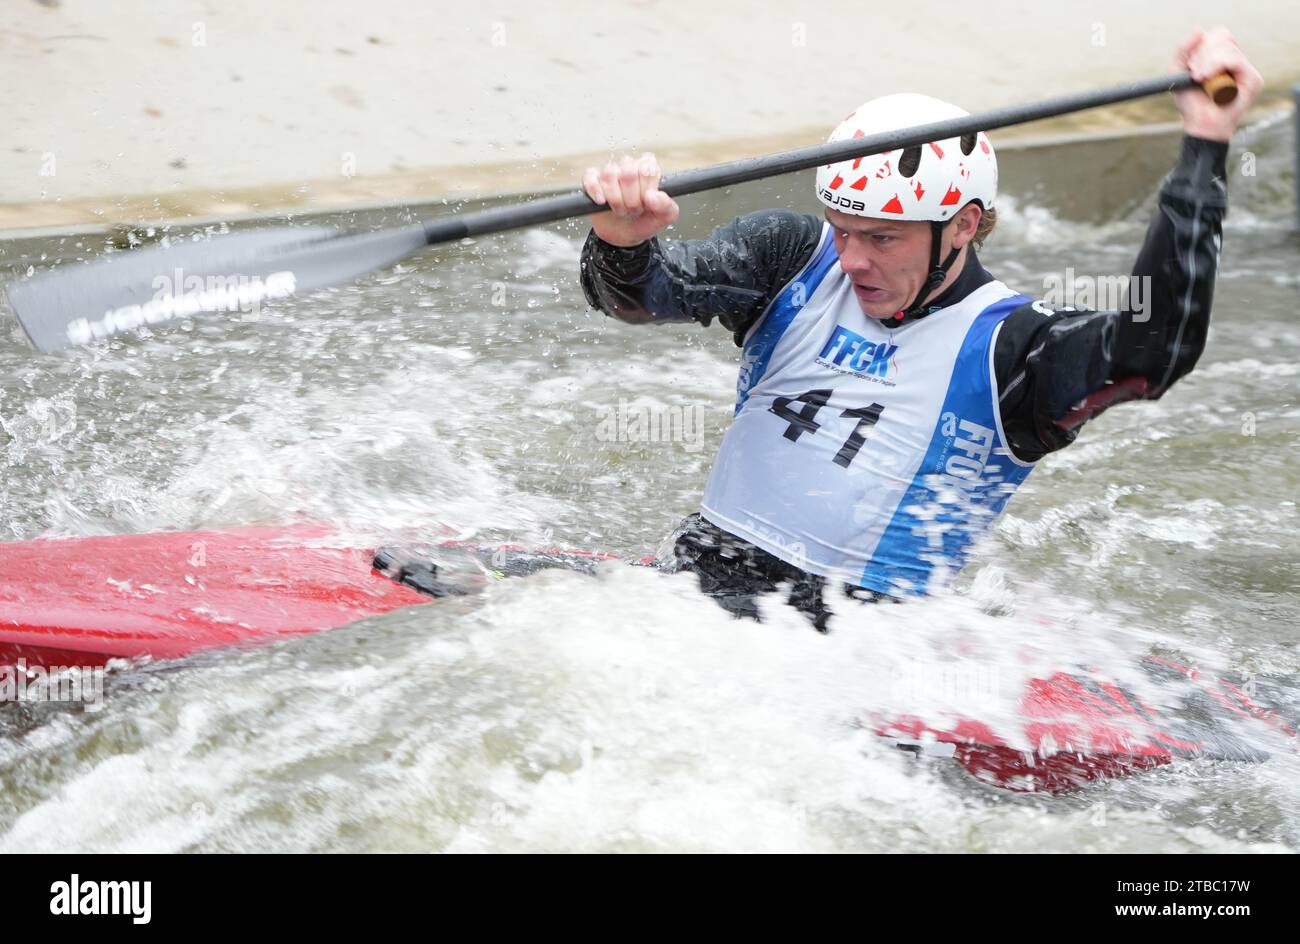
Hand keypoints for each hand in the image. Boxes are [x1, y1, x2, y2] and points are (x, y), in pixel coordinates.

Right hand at [582, 153, 679, 246]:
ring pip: (609, 175)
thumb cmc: (645, 221)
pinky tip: (602, 202)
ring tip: (620, 210)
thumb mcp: (665, 217)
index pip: (647, 169)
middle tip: (634, 210)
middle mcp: (629, 165)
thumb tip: (652, 196)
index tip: (647, 203)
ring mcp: (609, 172)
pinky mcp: (592, 179)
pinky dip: (596, 192)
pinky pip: (590, 178)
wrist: (625, 235)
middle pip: (628, 173)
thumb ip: (665, 205)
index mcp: (648, 168)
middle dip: (631, 199)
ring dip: (615, 200)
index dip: (646, 190)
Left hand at [1173, 26, 1263, 141]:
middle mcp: (1237, 62)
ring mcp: (1246, 70)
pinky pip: (1235, 60)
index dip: (1203, 45)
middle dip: (1203, 54)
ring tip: (1200, 79)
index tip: (1191, 64)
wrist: (1199, 125)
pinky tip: (1208, 79)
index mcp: (1223, 58)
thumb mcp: (1177, 72)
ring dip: (1208, 63)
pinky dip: (1218, 66)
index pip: (1219, 35)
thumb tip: (1198, 29)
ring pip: (1227, 48)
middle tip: (1194, 74)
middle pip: (1223, 38)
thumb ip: (1182, 50)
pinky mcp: (1253, 80)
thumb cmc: (1191, 102)